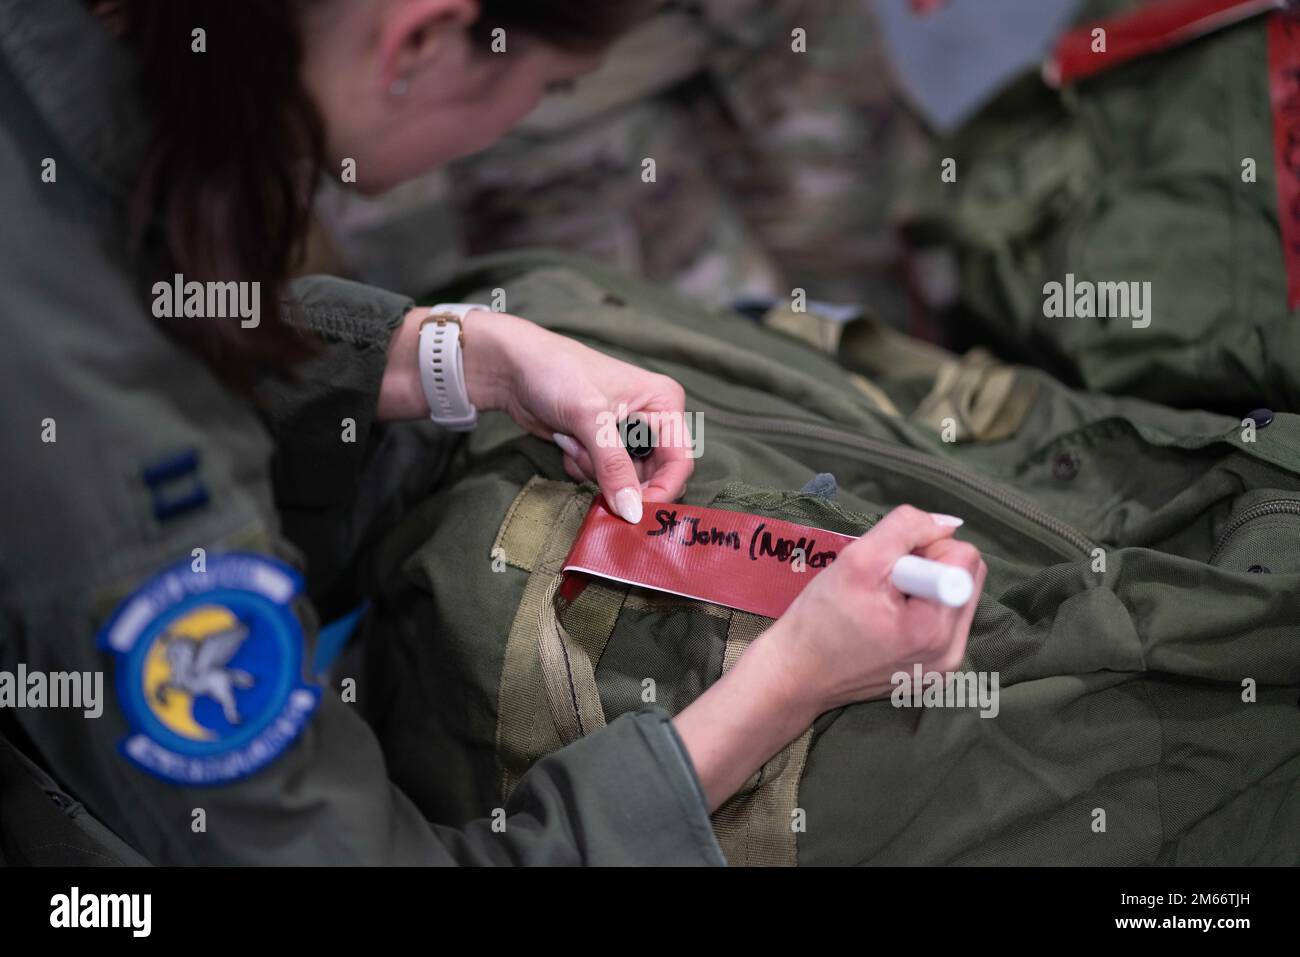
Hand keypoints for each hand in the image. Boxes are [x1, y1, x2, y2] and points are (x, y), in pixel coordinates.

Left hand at [381, 307, 693, 521]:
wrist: (512, 368)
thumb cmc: (557, 374)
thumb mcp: (590, 419)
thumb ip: (614, 467)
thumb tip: (633, 512)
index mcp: (664, 404)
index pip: (679, 462)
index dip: (662, 490)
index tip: (635, 512)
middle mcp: (651, 420)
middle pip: (652, 476)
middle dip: (617, 477)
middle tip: (588, 459)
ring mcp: (625, 435)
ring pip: (624, 481)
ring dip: (593, 470)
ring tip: (572, 439)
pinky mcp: (601, 446)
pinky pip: (601, 477)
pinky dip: (581, 467)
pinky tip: (565, 442)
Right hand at [673, 506, 983, 809]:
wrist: (795, 674)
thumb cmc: (818, 619)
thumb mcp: (857, 560)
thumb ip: (905, 530)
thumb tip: (947, 523)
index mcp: (937, 629)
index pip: (964, 557)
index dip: (925, 548)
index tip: (888, 566)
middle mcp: (952, 653)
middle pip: (967, 578)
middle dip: (928, 568)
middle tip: (883, 582)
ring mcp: (944, 667)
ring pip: (956, 599)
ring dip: (924, 589)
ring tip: (881, 603)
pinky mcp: (933, 673)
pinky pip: (944, 623)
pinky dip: (919, 611)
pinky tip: (886, 621)